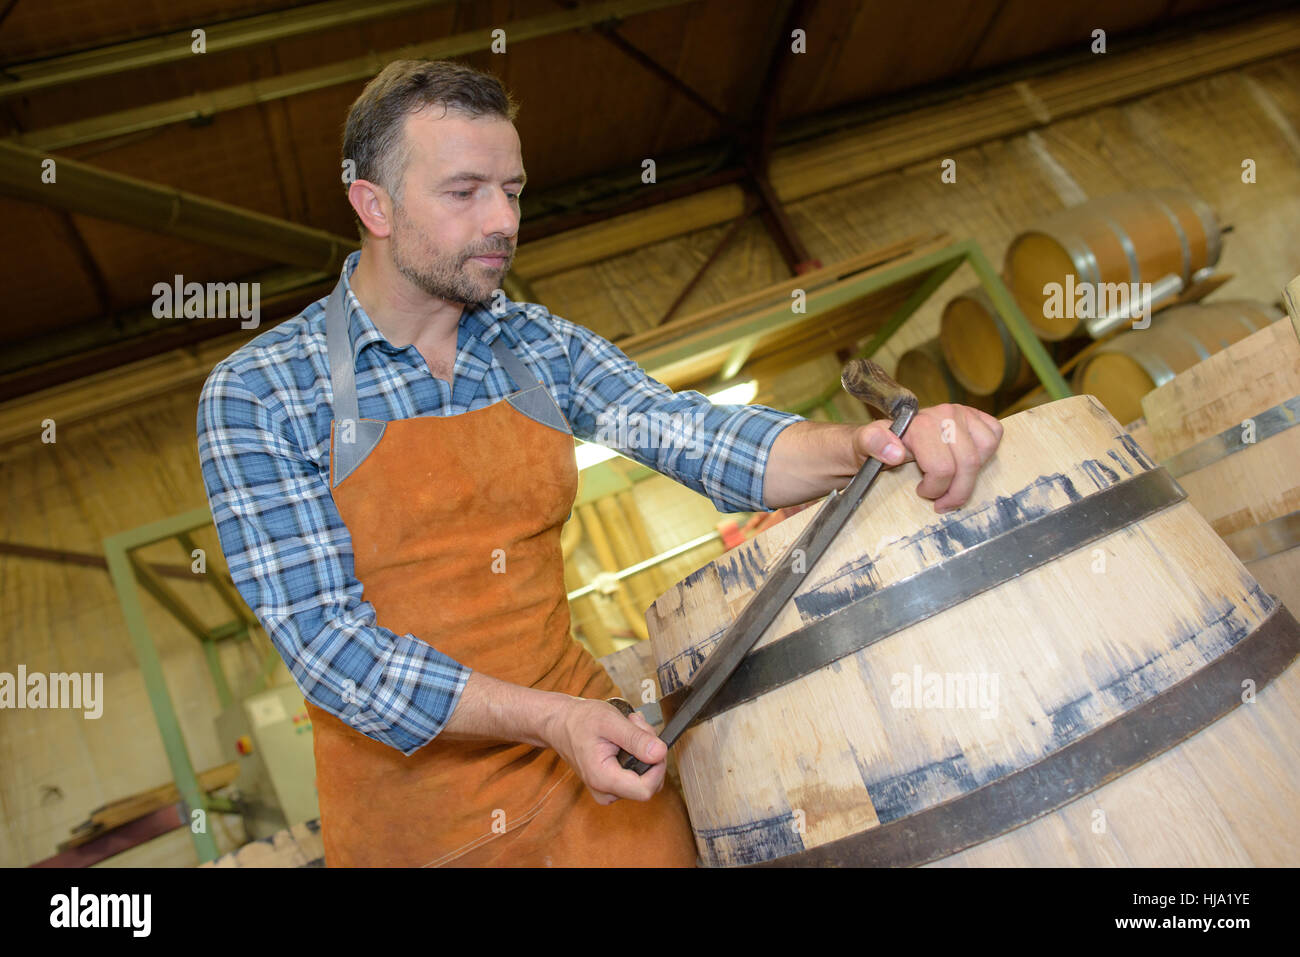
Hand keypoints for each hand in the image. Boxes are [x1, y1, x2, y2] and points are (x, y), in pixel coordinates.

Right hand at [541, 697, 666, 803]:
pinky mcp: (611, 785)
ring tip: (630, 727)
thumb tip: (660, 753)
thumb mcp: (610, 722)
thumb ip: (636, 739)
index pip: (646, 790)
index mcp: (603, 779)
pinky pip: (636, 775)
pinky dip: (637, 755)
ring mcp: (608, 790)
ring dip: (644, 751)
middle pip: (647, 783)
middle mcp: (605, 791)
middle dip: (650, 753)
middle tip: (638, 726)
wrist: (561, 723)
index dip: (657, 768)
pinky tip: (627, 737)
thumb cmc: (581, 720)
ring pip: (644, 778)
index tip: (653, 743)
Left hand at [851, 403, 1002, 512]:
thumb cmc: (874, 447)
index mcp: (918, 424)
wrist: (881, 437)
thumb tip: (896, 451)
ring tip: (953, 483)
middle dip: (957, 490)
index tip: (923, 493)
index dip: (936, 488)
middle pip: (968, 463)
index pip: (943, 466)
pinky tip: (966, 464)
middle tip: (941, 502)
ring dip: (972, 475)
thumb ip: (871, 443)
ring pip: (985, 450)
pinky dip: (986, 454)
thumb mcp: (861, 446)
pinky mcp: (974, 416)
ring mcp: (961, 413)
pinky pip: (994, 435)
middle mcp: (943, 414)